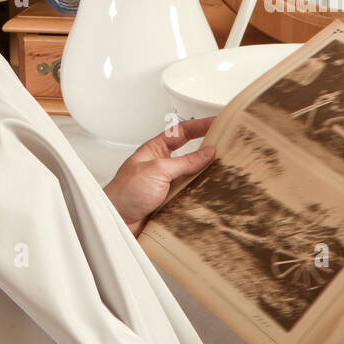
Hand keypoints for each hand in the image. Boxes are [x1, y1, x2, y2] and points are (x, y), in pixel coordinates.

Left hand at [103, 118, 216, 236]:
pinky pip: (191, 199)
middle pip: (191, 157)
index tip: (217, 122)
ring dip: (206, 179)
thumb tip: (206, 153)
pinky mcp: (171, 205)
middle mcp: (163, 167)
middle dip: (208, 155)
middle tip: (227, 151)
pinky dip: (202, 199)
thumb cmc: (124, 193)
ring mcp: (168, 186)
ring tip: (224, 176)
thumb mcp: (157, 170)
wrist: (115, 221)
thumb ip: (184, 162)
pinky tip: (211, 200)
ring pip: (193, 179)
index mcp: (156, 151)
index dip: (200, 125)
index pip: (182, 133)